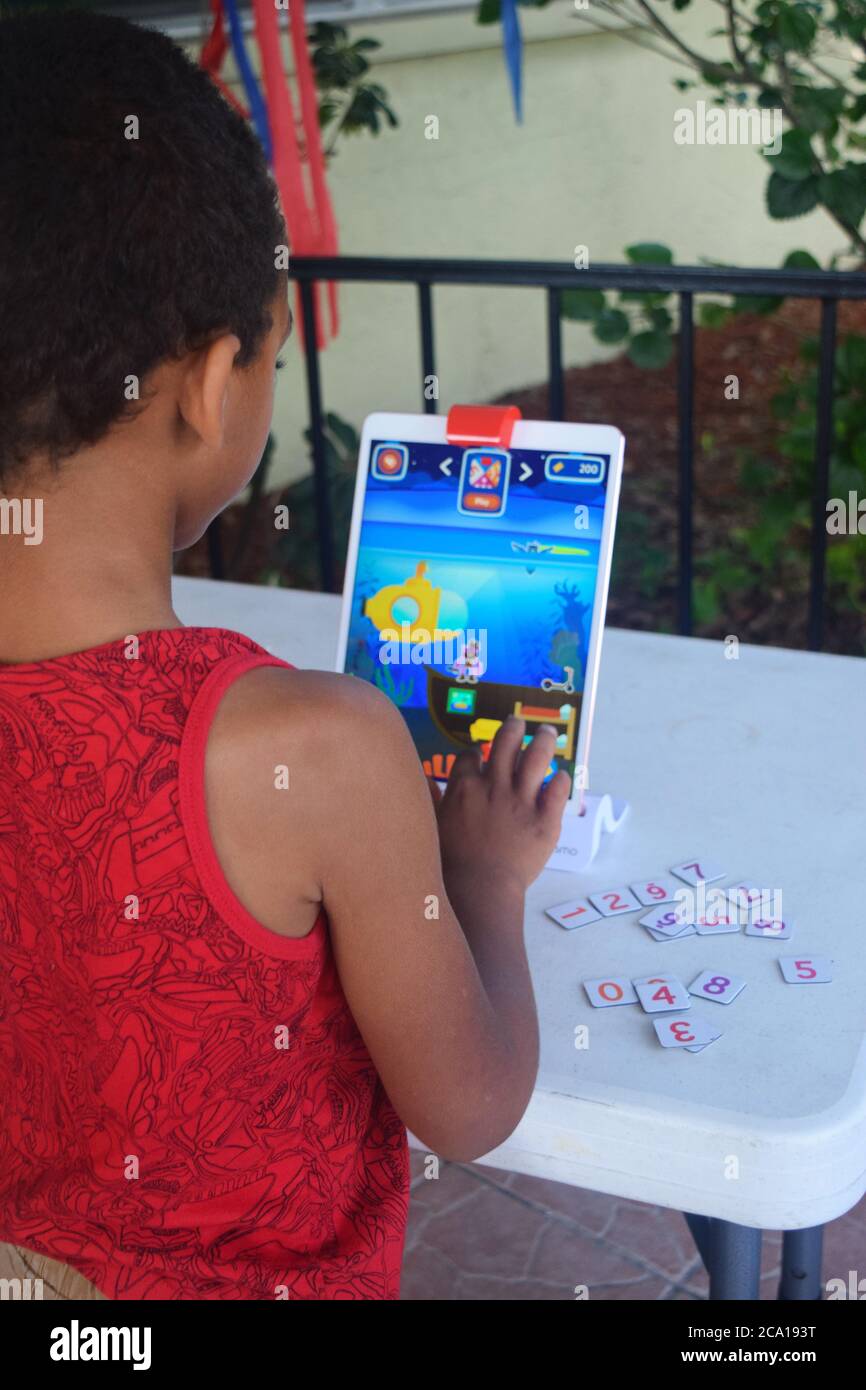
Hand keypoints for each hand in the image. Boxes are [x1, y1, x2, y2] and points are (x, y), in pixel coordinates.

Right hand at [433, 716, 569, 896]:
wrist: (479, 888)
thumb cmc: (450, 862)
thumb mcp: (432, 825)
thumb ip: (430, 799)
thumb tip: (423, 780)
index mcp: (465, 785)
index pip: (472, 755)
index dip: (477, 752)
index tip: (481, 754)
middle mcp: (494, 785)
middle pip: (506, 742)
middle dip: (513, 728)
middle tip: (519, 722)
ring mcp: (521, 800)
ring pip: (537, 756)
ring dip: (543, 741)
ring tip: (548, 733)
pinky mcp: (545, 819)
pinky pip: (557, 789)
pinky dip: (560, 779)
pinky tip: (561, 775)